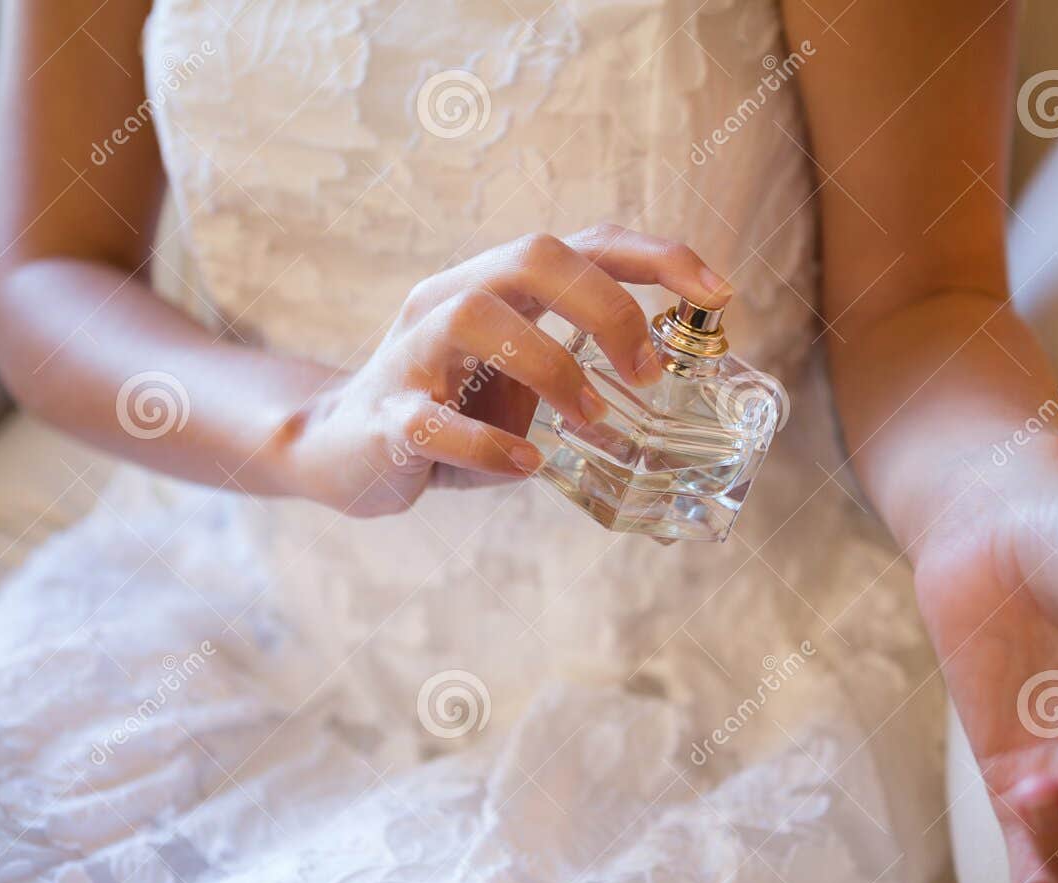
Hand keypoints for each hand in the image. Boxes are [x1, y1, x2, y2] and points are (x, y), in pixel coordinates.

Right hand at [271, 224, 731, 515]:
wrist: (339, 451)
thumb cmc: (447, 412)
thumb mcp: (520, 381)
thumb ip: (579, 368)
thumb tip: (671, 388)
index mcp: (493, 287)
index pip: (582, 244)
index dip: (655, 256)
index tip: (719, 292)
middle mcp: (448, 302)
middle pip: (529, 257)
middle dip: (605, 305)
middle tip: (650, 374)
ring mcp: (411, 356)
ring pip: (474, 318)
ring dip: (550, 366)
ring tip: (591, 418)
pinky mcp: (385, 417)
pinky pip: (431, 418)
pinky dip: (486, 442)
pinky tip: (526, 463)